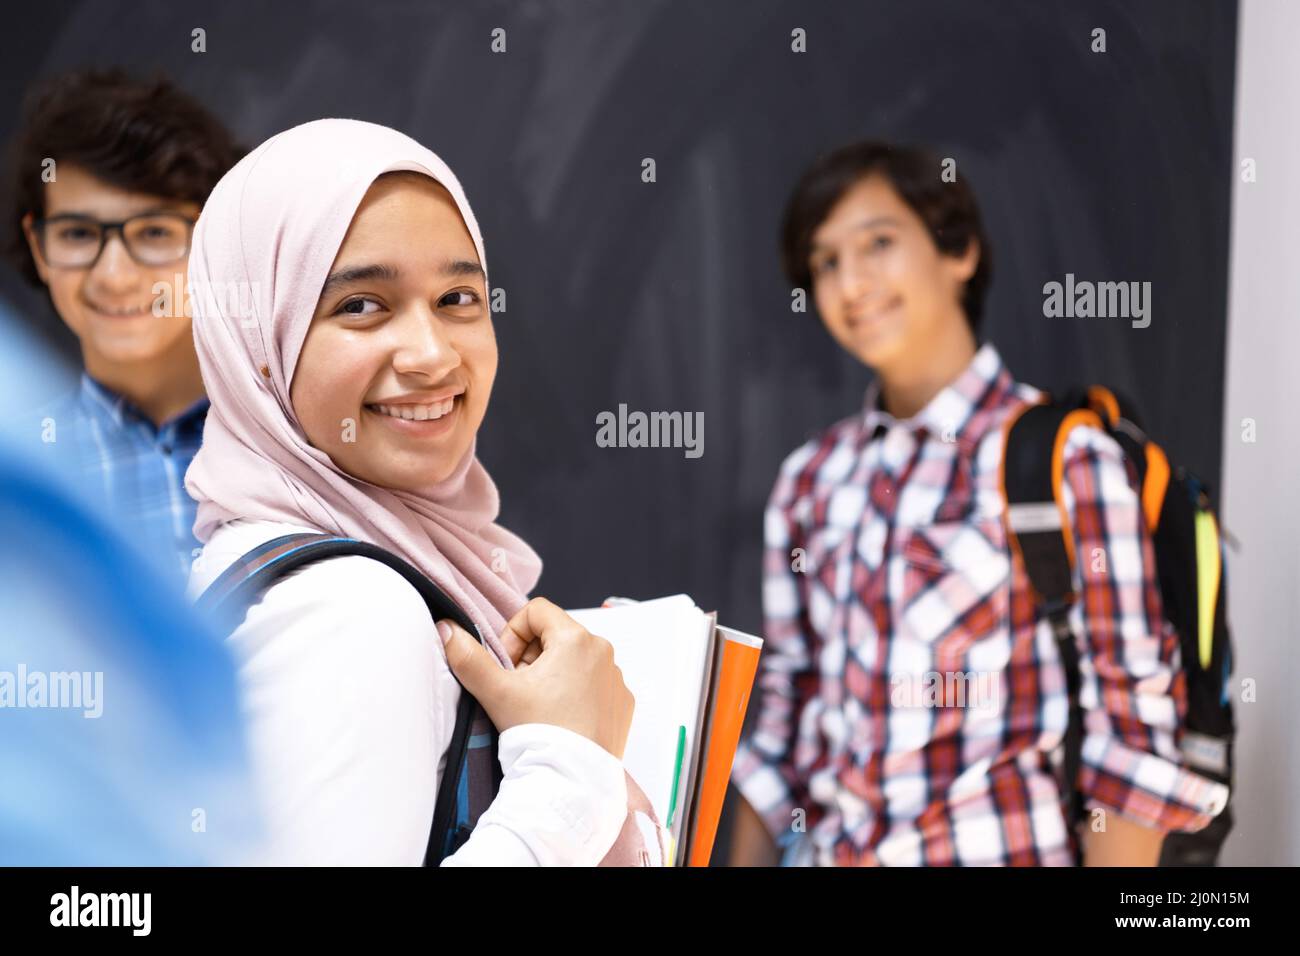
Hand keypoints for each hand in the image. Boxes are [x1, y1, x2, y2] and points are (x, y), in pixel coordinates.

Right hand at [437, 597, 633, 758]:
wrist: (570, 781)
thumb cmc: (538, 733)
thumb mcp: (496, 692)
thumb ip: (469, 658)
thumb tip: (448, 630)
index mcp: (576, 639)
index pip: (537, 611)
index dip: (514, 633)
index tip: (507, 665)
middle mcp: (603, 652)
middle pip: (557, 635)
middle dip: (532, 656)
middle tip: (519, 689)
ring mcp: (616, 678)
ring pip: (576, 660)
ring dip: (554, 674)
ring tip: (539, 707)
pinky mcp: (623, 702)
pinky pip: (595, 684)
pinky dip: (577, 693)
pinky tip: (562, 719)